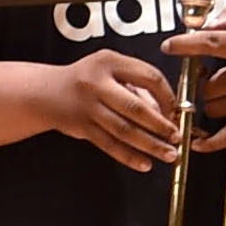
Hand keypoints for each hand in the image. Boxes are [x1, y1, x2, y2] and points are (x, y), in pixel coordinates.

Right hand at [49, 50, 179, 171]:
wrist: (47, 92)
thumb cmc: (87, 79)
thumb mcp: (111, 69)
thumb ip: (137, 86)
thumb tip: (166, 112)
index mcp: (110, 61)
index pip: (149, 76)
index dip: (168, 96)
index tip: (177, 111)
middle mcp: (97, 83)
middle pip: (136, 107)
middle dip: (161, 125)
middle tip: (177, 137)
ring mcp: (88, 106)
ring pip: (124, 130)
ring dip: (150, 145)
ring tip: (168, 154)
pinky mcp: (81, 126)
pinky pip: (110, 144)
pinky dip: (129, 156)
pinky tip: (144, 163)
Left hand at [164, 6, 225, 149]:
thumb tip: (206, 25)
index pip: (215, 43)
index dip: (189, 45)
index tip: (169, 46)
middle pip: (209, 84)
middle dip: (198, 82)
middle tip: (200, 75)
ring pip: (213, 107)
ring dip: (205, 102)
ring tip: (211, 92)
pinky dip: (211, 141)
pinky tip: (196, 142)